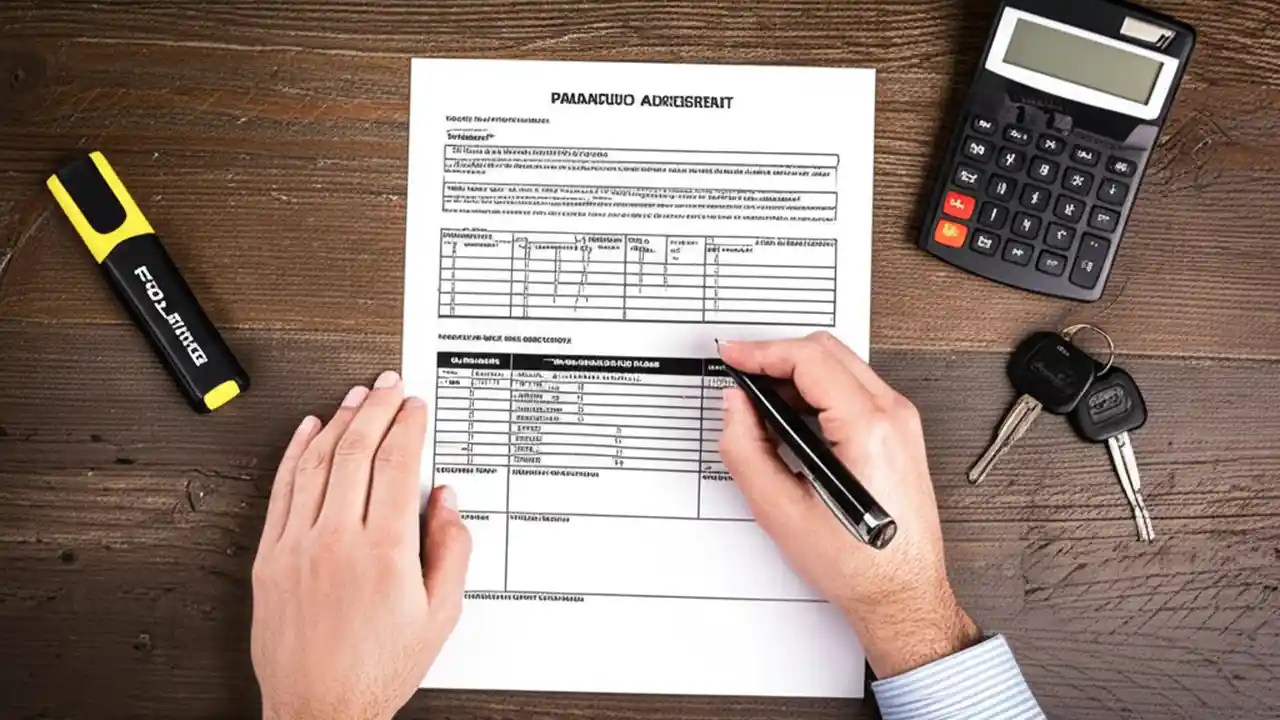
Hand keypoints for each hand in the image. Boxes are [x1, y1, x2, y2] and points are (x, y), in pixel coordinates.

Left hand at [251, 371, 471, 719]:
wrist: (321, 709)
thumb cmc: (378, 669)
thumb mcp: (440, 615)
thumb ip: (451, 549)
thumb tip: (445, 501)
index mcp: (384, 552)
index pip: (396, 464)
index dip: (408, 426)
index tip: (415, 408)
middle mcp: (337, 541)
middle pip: (356, 451)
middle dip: (377, 409)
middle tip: (389, 386)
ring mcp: (297, 546)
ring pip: (316, 463)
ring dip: (338, 421)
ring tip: (354, 397)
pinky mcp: (269, 559)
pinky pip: (281, 491)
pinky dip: (294, 454)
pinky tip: (306, 432)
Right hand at [717, 333, 979, 678]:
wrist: (901, 593)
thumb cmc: (857, 565)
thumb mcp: (780, 510)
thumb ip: (747, 449)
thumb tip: (735, 408)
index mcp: (869, 429)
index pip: (809, 360)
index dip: (762, 351)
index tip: (735, 356)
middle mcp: (894, 417)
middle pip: (828, 351)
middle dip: (778, 356)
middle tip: (743, 374)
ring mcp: (903, 423)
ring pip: (842, 366)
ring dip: (797, 373)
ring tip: (762, 401)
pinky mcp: (900, 433)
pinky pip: (855, 390)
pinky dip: (818, 391)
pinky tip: (792, 416)